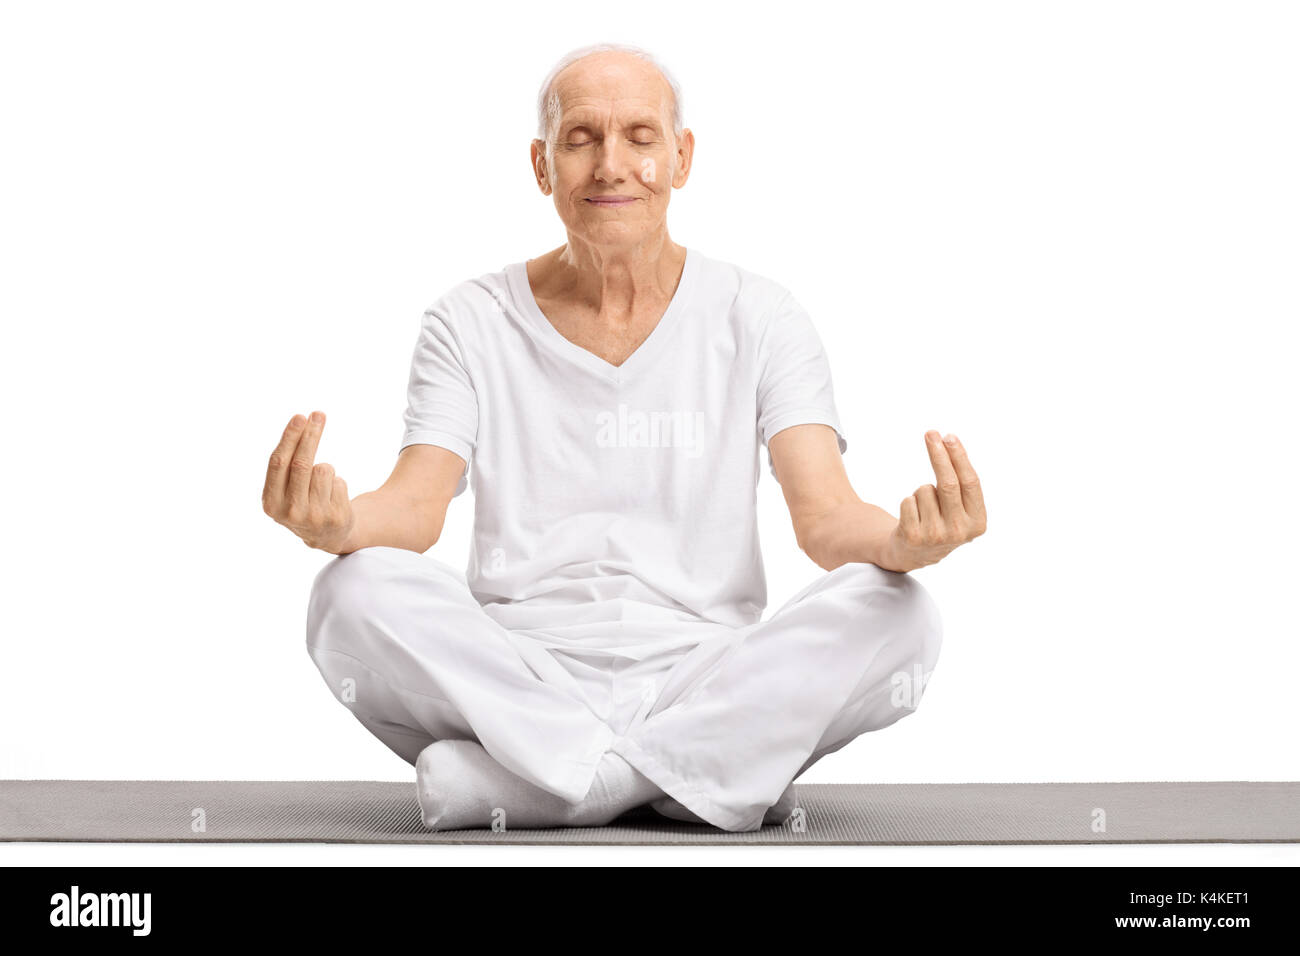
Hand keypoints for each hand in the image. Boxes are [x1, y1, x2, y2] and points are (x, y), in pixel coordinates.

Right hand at [262, 411, 354, 552]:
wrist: (328, 535)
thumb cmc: (302, 501)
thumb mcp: (285, 490)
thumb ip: (287, 464)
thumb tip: (302, 422)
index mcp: (271, 503)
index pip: (278, 463)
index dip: (289, 438)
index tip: (300, 417)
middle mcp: (290, 512)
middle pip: (301, 463)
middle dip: (310, 435)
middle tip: (318, 415)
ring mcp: (314, 516)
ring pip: (323, 470)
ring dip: (325, 469)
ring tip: (322, 485)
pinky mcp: (336, 517)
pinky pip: (339, 481)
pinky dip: (337, 482)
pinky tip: (333, 497)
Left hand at [881, 430, 986, 570]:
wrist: (914, 554)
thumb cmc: (941, 521)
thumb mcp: (960, 509)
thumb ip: (960, 483)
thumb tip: (947, 441)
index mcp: (978, 522)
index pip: (970, 482)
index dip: (959, 457)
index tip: (949, 437)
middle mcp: (959, 531)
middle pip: (948, 483)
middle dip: (938, 454)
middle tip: (931, 434)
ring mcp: (935, 536)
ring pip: (924, 490)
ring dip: (920, 492)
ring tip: (923, 509)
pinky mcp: (913, 536)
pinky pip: (908, 501)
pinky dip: (908, 502)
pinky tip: (912, 517)